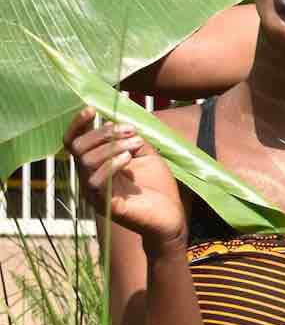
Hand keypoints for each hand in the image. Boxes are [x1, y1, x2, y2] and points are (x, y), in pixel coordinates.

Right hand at [64, 108, 186, 247]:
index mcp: (96, 164)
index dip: (77, 124)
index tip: (92, 109)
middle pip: (77, 147)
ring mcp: (94, 192)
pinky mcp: (104, 204)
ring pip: (86, 161)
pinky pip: (96, 181)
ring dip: (112, 146)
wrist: (170, 216)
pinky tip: (128, 159)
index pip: (74, 142)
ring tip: (136, 144)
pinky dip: (111, 164)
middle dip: (103, 133)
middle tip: (130, 130)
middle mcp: (89, 177)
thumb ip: (131, 138)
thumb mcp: (145, 155)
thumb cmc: (157, 186)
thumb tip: (118, 121)